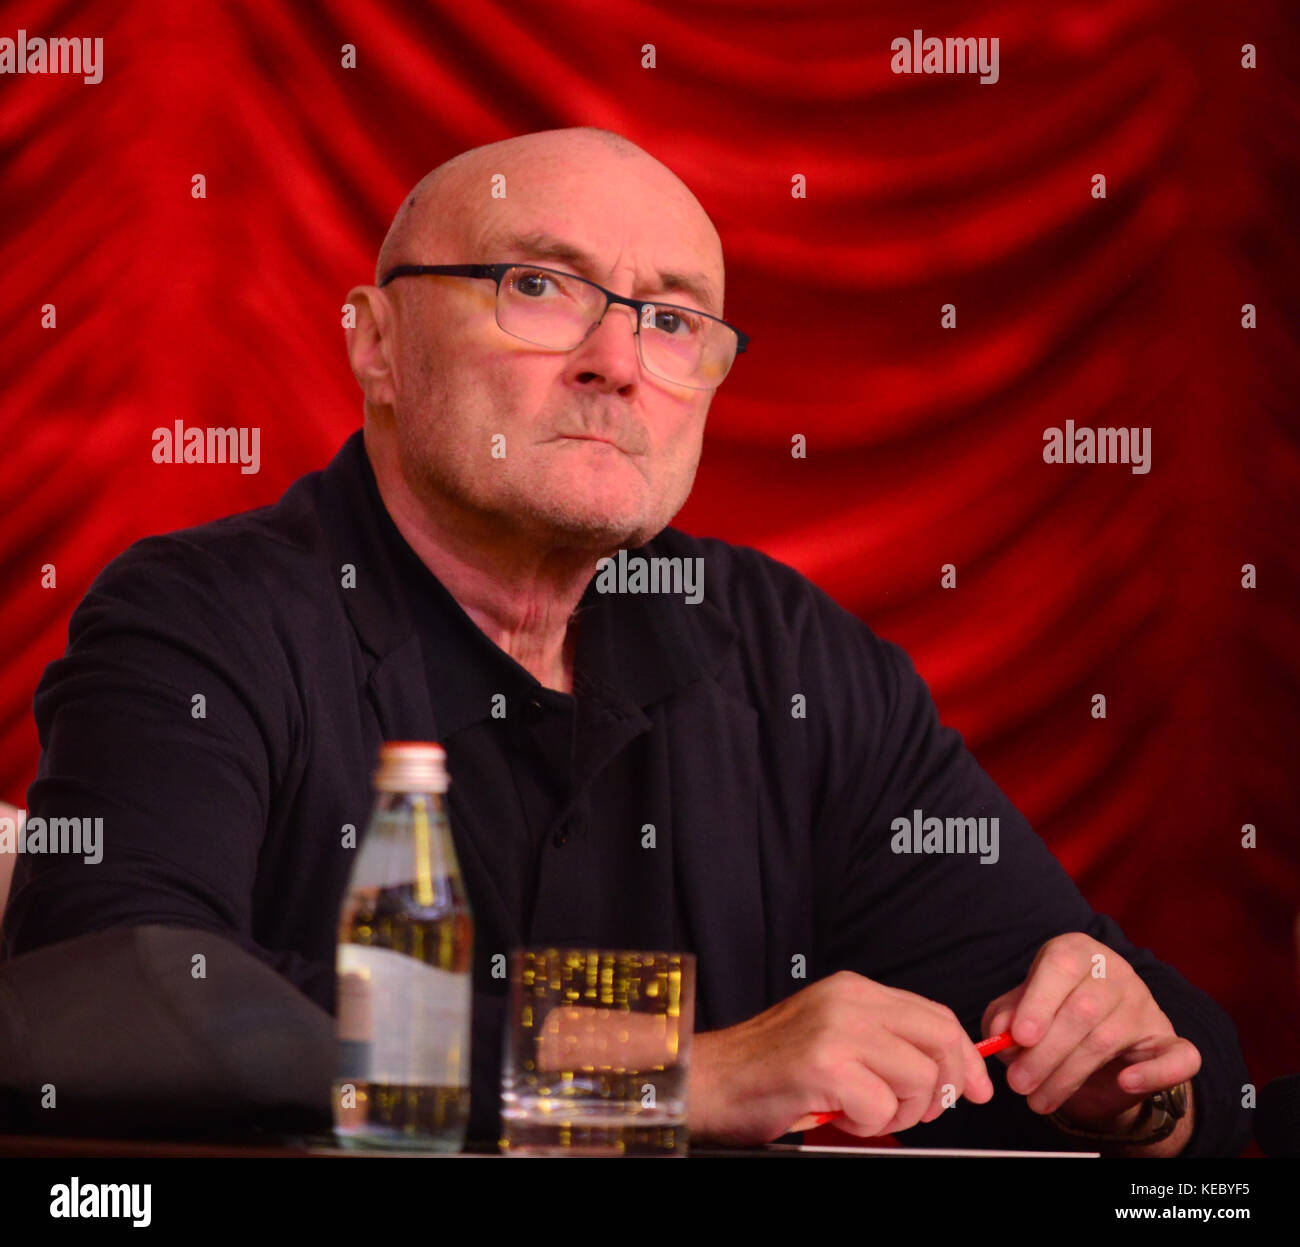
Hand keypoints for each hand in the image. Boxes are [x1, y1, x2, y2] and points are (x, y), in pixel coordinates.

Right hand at [689, 970, 993, 1144]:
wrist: (711, 1079)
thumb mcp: (833, 1035)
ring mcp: (837, 1031)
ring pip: (918, 1079)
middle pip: (939, 1040)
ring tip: (858, 1110)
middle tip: (918, 1111)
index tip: (975, 1087)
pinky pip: (882, 1108)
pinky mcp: (825, 1066)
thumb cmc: (770, 1067)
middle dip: (944, 1087)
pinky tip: (837, 1115)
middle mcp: (849, 1001)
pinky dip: (867, 1125)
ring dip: (898, 1112)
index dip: (964, 1057)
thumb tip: (948, 1070)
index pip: (936, 1016)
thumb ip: (884, 1041)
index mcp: (853, 989)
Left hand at [982, 933, 1200, 1133]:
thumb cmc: (1050, 1014)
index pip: (1060, 966)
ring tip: (1037, 1100)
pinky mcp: (1169, 1039)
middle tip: (1019, 1083)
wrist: (1098, 1038)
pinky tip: (1125, 1083)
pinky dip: (1155, 1072)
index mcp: (1076, 951)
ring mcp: (1145, 1004)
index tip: (1019, 1037)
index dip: (1038, 1002)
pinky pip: (1178, 1056)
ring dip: (1068, 1075)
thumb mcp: (1020, 1009)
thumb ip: (1005, 1016)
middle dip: (1045, 1052)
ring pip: (1108, 1039)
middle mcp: (1114, 971)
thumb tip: (1000, 1033)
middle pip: (1082, 1010)